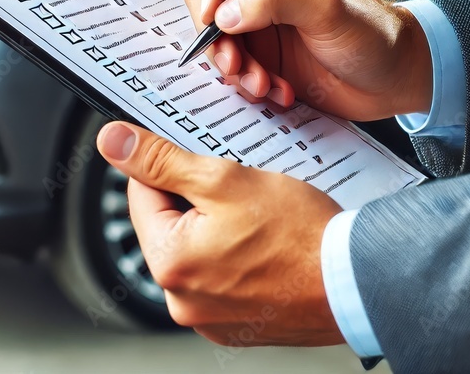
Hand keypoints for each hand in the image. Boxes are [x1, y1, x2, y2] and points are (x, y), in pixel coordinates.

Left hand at [97, 121, 345, 346]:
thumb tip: (113, 143)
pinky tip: (266, 245)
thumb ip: (162, 160)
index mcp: (169, 263)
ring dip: (218, 227)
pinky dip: (237, 256)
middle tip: (238, 188)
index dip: (171, 167)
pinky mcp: (237, 325)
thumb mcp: (224, 179)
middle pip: (169, 225)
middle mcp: (181, 301)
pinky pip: (222, 278)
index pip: (142, 195)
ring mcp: (209, 318)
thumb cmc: (301, 235)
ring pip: (197, 250)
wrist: (356, 282)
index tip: (198, 158)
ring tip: (258, 217)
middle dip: (197, 200)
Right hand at [183, 0, 432, 120]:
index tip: (213, 12)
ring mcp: (255, 17)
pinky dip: (244, 81)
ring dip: (229, 62)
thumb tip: (224, 14)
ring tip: (261, 82)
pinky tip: (276, 89)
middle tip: (232, 57)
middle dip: (210, 27)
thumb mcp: (328, 9)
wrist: (392, 79)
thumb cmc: (374, 32)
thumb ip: (274, 2)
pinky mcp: (258, 51)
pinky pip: (227, 63)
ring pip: (210, 31)